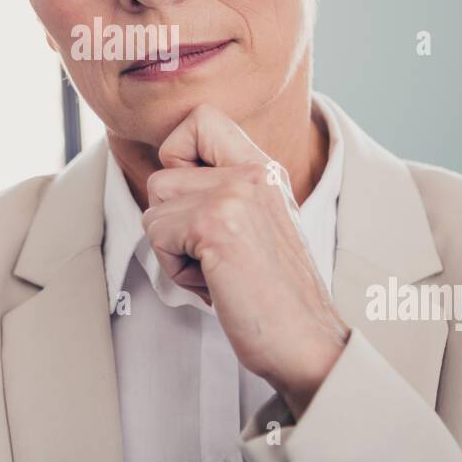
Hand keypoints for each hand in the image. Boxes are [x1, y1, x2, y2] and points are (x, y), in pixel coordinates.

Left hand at [141, 103, 349, 418]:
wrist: (306, 342)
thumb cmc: (275, 296)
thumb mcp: (257, 224)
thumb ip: (223, 192)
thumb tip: (164, 180)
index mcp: (264, 169)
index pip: (200, 119)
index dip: (177, 155)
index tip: (195, 200)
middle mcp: (253, 172)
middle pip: (162, 175)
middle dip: (172, 224)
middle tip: (214, 255)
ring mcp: (234, 194)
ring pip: (154, 206)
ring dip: (173, 250)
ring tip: (216, 270)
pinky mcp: (214, 224)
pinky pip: (157, 235)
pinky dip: (176, 270)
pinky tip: (215, 283)